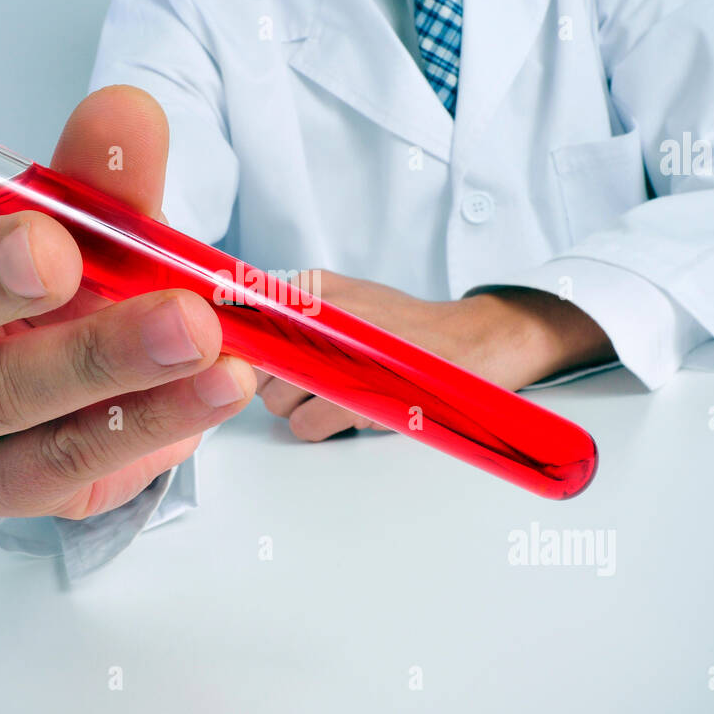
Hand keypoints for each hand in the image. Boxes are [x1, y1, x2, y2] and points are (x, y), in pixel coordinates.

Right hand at [0, 41, 254, 519]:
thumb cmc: (75, 286)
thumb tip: (125, 116)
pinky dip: (146, 421)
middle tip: (52, 249)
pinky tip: (212, 387)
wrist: (123, 378)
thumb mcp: (92, 216)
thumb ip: (105, 173)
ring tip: (188, 326)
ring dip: (97, 357)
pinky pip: (65, 460)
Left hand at [256, 270, 614, 440]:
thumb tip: (242, 332)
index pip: (245, 314)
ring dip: (298, 406)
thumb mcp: (349, 297)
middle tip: (311, 380)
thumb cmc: (407, 328)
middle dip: (277, 381)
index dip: (247, 345)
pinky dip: (320, 426)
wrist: (472, 345)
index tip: (257, 356)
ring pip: (276, 400)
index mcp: (314, 288)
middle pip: (258, 365)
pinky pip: (305, 424)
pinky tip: (348, 411)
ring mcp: (335, 355)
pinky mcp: (355, 397)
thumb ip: (296, 308)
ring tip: (335, 394)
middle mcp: (319, 315)